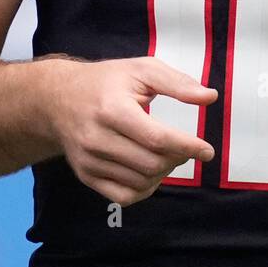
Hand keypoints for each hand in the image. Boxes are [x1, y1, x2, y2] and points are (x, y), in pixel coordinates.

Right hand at [44, 55, 216, 205]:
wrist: (58, 99)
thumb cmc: (106, 82)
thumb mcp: (141, 69)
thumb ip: (177, 83)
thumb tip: (209, 97)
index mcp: (112, 109)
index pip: (156, 138)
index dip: (187, 146)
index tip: (207, 150)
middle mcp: (96, 138)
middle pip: (151, 163)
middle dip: (178, 158)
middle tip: (185, 147)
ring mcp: (89, 160)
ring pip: (141, 182)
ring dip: (164, 172)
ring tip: (167, 154)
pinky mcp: (86, 175)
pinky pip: (124, 197)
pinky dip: (145, 189)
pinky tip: (151, 171)